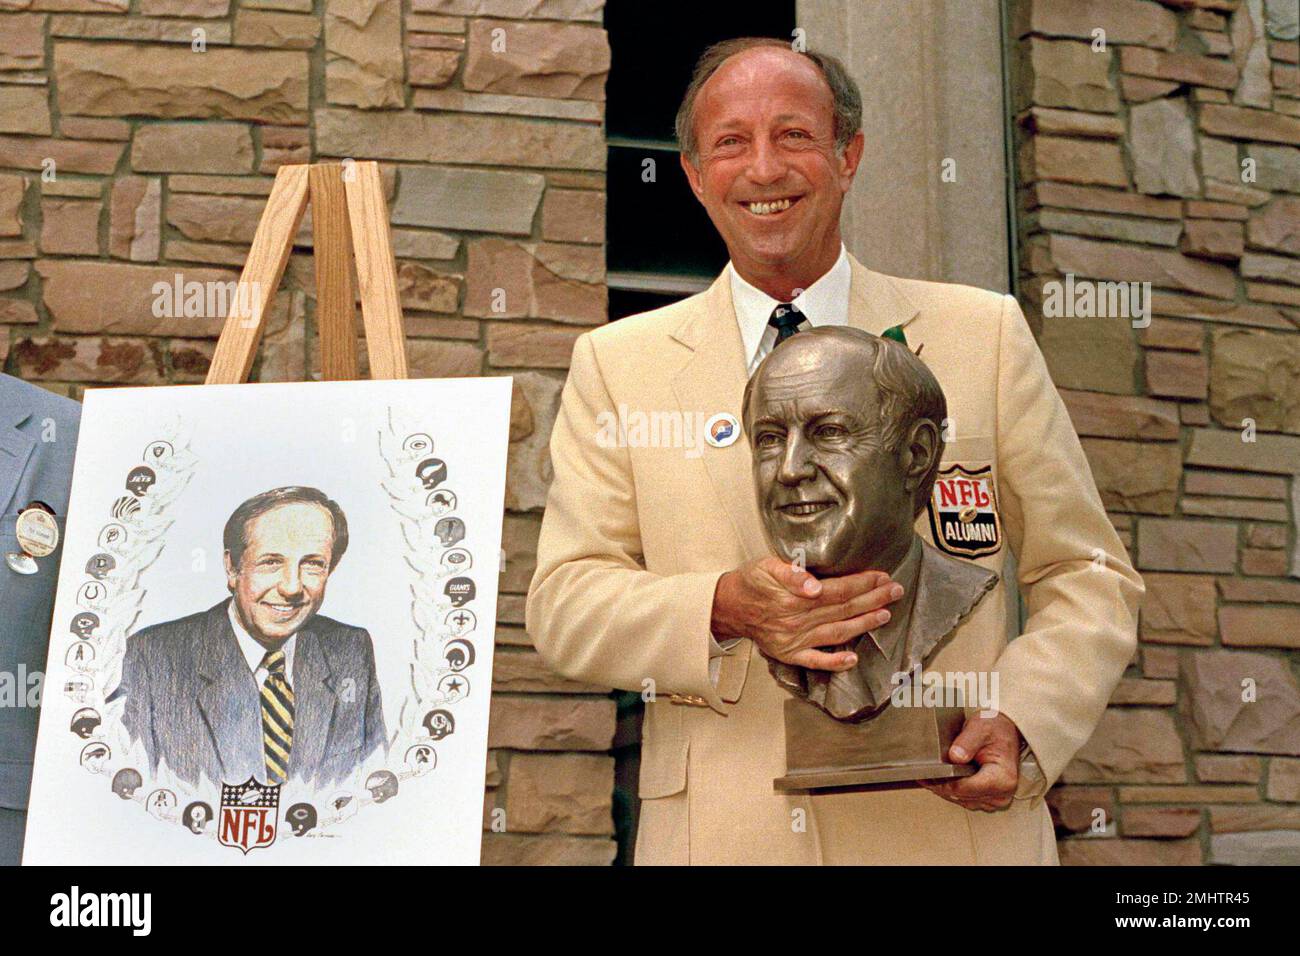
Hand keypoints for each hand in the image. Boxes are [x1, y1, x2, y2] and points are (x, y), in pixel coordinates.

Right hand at [710, 556, 903, 671]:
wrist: (728, 606)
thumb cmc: (751, 582)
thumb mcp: (766, 566)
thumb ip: (790, 574)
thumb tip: (814, 585)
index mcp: (795, 599)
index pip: (838, 591)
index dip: (862, 584)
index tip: (882, 577)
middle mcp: (798, 621)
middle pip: (843, 610)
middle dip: (873, 599)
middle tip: (896, 591)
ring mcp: (796, 640)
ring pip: (837, 632)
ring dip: (864, 625)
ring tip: (885, 615)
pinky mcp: (790, 654)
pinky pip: (816, 661)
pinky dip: (835, 662)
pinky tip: (853, 659)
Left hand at [919, 711, 1022, 811]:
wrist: (1006, 731)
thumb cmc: (995, 728)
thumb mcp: (980, 727)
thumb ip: (967, 742)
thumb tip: (955, 756)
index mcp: (1002, 778)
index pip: (964, 788)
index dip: (943, 782)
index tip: (928, 774)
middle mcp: (1001, 793)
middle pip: (961, 796)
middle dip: (940, 785)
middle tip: (923, 774)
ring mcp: (996, 799)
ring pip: (961, 799)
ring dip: (944, 789)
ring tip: (929, 776)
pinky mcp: (990, 799)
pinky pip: (965, 798)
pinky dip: (952, 789)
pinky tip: (941, 779)